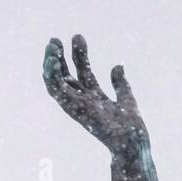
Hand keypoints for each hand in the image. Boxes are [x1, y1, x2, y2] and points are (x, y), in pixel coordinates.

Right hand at [43, 35, 146, 153]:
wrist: (131, 142)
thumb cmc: (130, 129)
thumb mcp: (126, 98)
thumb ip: (120, 83)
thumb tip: (118, 65)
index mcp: (95, 98)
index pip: (82, 73)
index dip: (78, 55)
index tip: (76, 37)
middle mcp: (83, 101)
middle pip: (66, 76)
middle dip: (59, 57)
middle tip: (55, 39)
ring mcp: (77, 105)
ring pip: (56, 83)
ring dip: (51, 64)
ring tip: (51, 45)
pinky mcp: (73, 109)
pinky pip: (57, 92)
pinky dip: (52, 76)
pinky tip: (52, 61)